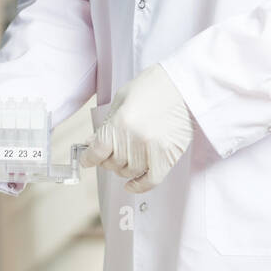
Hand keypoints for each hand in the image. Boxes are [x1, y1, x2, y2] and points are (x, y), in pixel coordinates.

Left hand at [80, 63, 193, 191]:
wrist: (182, 84)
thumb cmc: (152, 87)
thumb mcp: (121, 99)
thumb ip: (107, 123)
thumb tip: (91, 143)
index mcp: (120, 122)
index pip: (97, 151)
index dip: (89, 158)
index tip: (87, 160)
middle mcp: (134, 138)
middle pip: (112, 163)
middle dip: (108, 160)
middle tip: (112, 153)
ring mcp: (153, 148)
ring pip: (129, 172)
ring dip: (124, 168)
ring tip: (127, 159)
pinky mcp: (169, 155)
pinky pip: (151, 180)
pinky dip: (140, 186)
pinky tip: (132, 185)